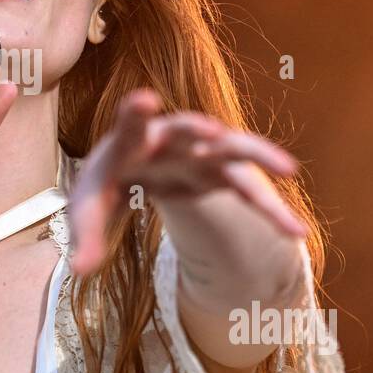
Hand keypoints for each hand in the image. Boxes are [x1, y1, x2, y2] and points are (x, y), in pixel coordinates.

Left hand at [68, 88, 306, 276]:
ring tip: (287, 169)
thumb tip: (78, 271)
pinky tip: (295, 231)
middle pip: (185, 130)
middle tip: (210, 130)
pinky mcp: (219, 172)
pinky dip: (270, 208)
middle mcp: (168, 141)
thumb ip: (85, 238)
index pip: (130, 127)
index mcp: (130, 143)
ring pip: (231, 149)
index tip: (142, 100)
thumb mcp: (87, 212)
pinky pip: (249, 188)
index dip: (135, 115)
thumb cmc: (106, 185)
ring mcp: (199, 153)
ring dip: (257, 156)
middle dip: (197, 129)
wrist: (129, 168)